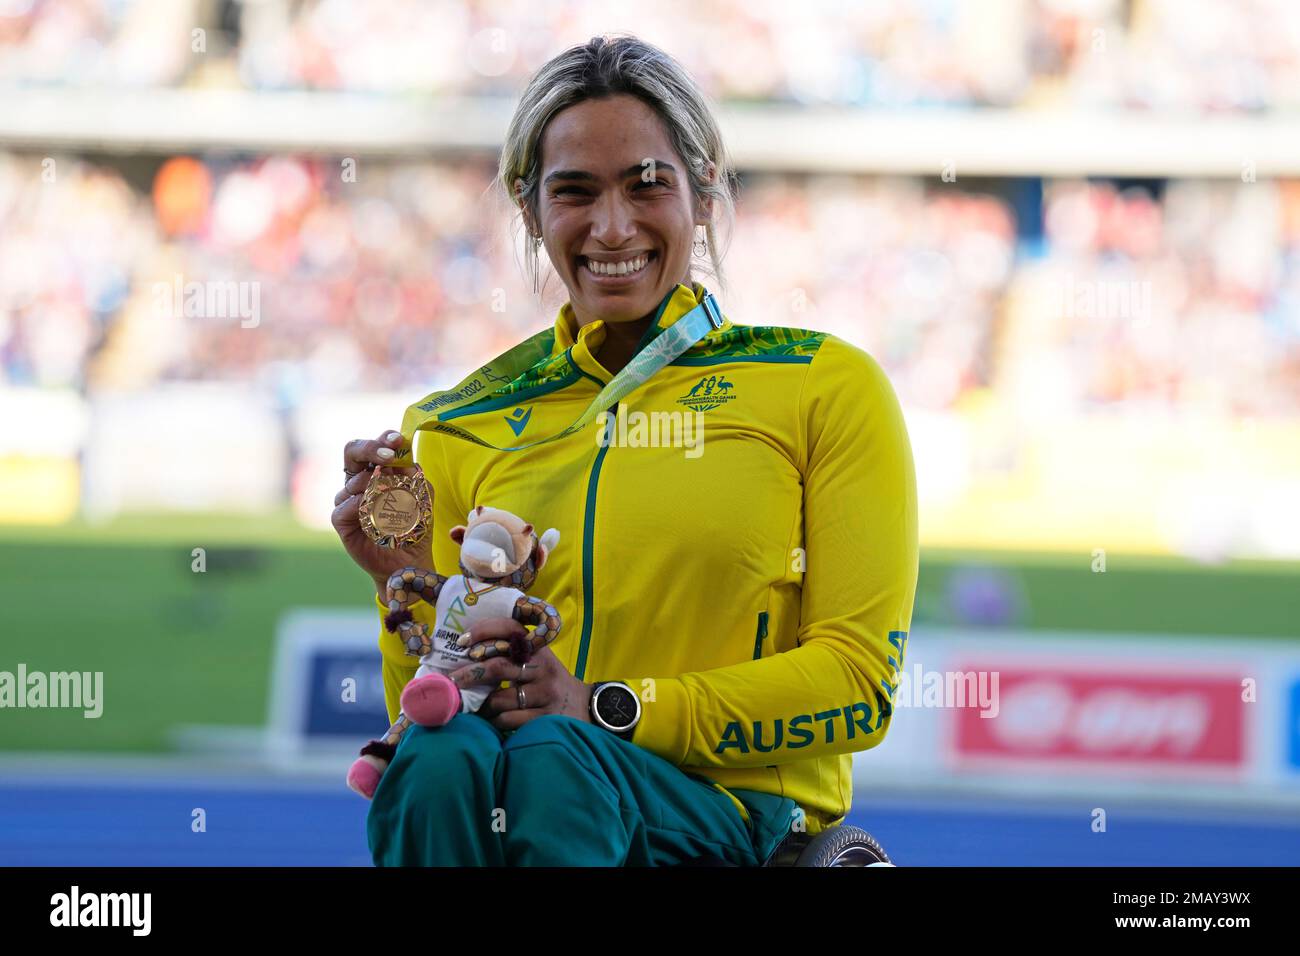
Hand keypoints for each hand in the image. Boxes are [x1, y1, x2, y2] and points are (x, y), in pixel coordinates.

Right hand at [331, 429, 434, 595]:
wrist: (409, 561)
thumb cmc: (415, 527)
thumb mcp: (423, 498)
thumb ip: (417, 478)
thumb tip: (406, 461)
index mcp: (378, 471)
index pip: (375, 446)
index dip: (383, 438)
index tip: (397, 439)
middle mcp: (360, 482)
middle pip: (352, 452)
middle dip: (370, 448)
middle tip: (388, 455)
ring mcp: (348, 500)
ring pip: (352, 481)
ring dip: (372, 484)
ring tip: (391, 497)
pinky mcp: (341, 521)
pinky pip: (344, 506)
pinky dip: (358, 504)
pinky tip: (371, 508)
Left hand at [447, 617, 593, 731]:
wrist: (586, 707)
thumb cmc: (550, 681)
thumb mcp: (539, 660)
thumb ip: (512, 655)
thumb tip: (468, 655)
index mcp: (539, 649)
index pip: (510, 629)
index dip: (484, 631)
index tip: (463, 641)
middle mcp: (542, 668)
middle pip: (498, 666)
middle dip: (469, 674)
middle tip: (452, 681)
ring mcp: (545, 694)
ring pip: (499, 699)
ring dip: (481, 705)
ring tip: (475, 706)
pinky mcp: (545, 718)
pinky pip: (508, 720)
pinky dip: (494, 721)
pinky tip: (493, 720)